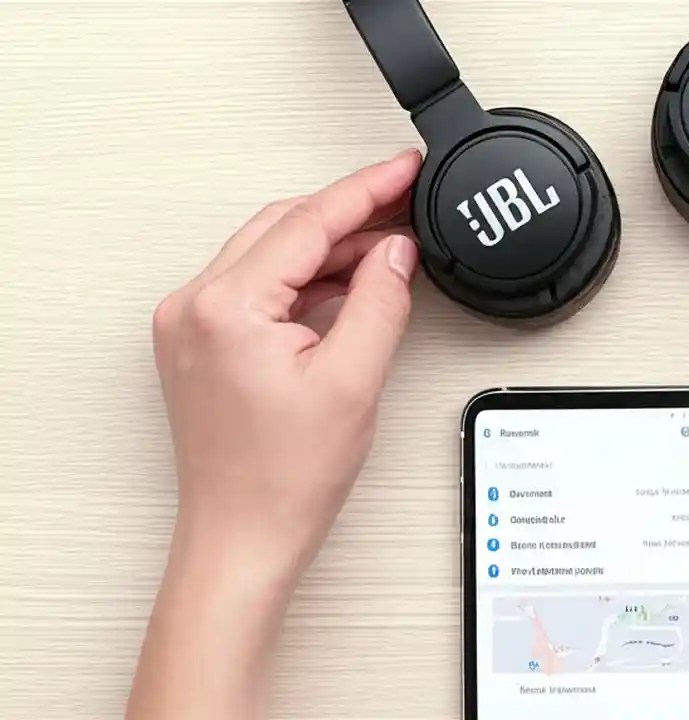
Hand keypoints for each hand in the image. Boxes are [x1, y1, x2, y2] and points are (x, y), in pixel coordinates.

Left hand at [131, 149, 422, 719]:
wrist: (242, 536)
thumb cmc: (284, 478)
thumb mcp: (354, 379)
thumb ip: (380, 300)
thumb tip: (395, 250)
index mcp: (226, 306)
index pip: (307, 222)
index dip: (367, 189)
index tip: (406, 169)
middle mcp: (194, 305)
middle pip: (284, 227)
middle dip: (350, 213)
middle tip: (408, 203)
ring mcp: (190, 323)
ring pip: (270, 254)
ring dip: (328, 247)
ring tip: (389, 247)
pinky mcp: (199, 342)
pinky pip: (257, 285)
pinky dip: (305, 279)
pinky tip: (347, 282)